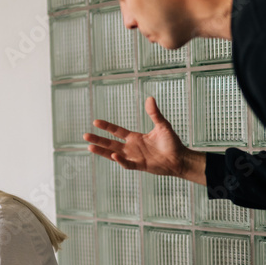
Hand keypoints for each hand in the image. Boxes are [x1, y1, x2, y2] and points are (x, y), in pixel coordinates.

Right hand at [83, 97, 202, 181]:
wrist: (180, 158)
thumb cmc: (172, 143)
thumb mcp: (162, 125)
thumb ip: (154, 113)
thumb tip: (150, 98)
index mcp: (135, 138)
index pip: (117, 132)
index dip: (107, 127)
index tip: (95, 122)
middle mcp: (132, 148)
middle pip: (111, 143)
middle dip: (98, 140)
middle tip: (85, 136)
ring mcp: (135, 157)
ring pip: (114, 155)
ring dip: (102, 151)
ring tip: (90, 147)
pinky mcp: (140, 166)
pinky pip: (127, 164)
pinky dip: (121, 161)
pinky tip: (114, 156)